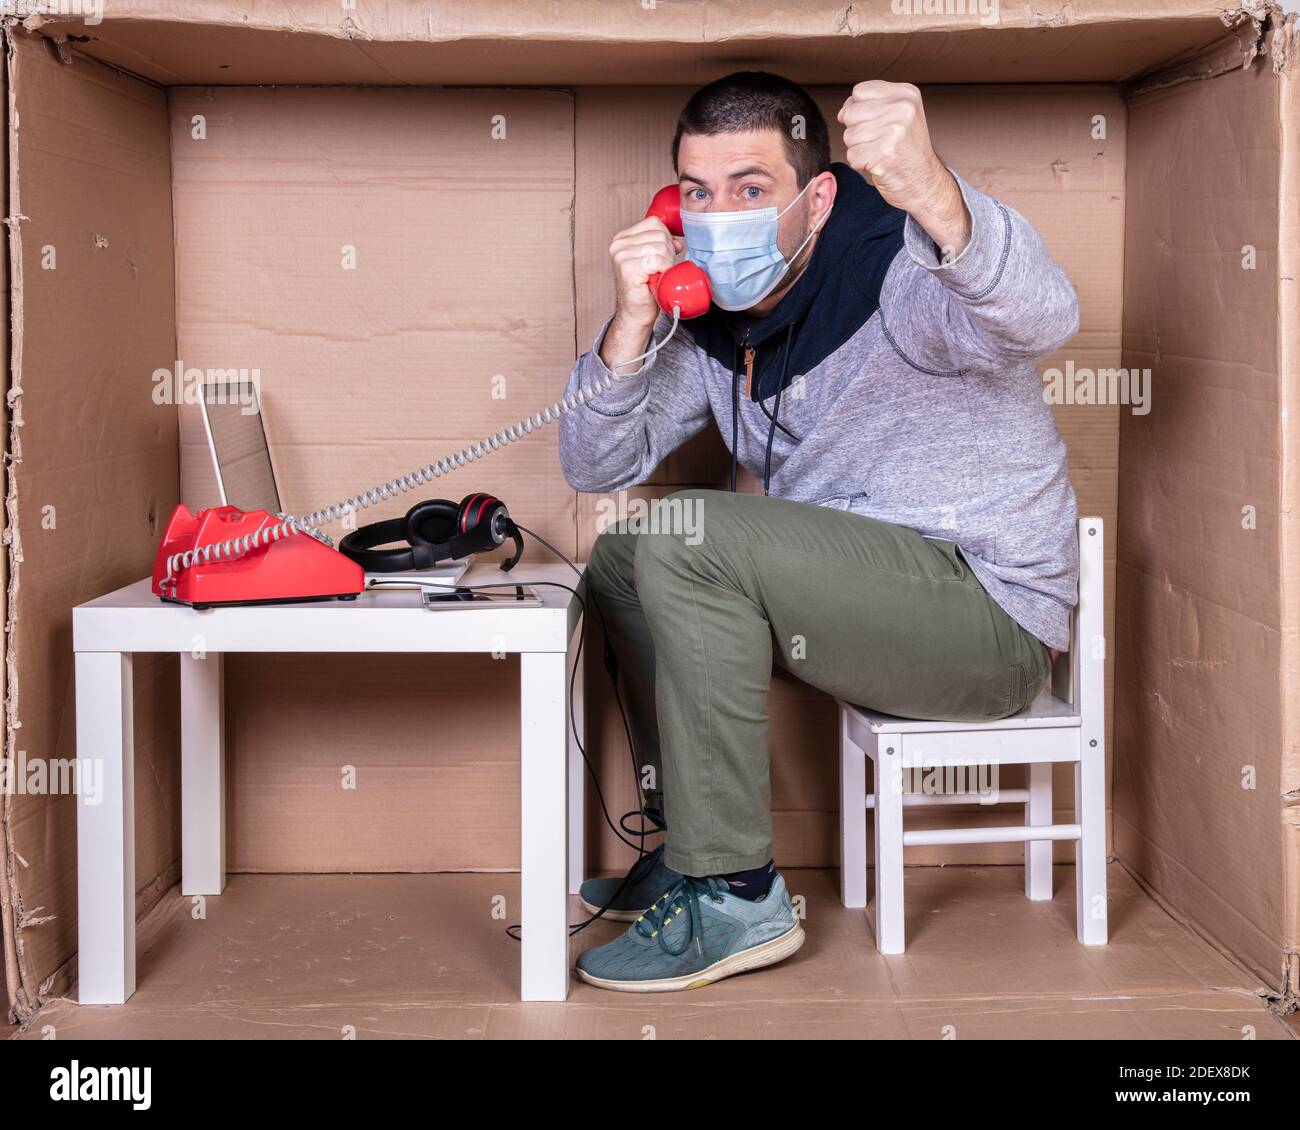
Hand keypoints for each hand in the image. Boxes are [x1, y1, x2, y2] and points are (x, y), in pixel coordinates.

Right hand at [609, 217, 683, 326]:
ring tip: (657, 275)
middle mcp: (619, 244)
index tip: (663, 256)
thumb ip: (661, 245)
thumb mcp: (653, 260)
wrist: (637, 313)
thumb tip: (677, 242)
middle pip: (659, 234)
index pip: (654, 223)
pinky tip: (657, 279)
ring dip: (666, 262)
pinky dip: (663, 269)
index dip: (666, 238)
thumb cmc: (645, 289)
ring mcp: (621, 255)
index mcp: (623, 238)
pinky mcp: (627, 268)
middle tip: (660, 270)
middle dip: (667, 252)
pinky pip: (656, 260)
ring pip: (660, 246)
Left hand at [838, 81, 969, 255]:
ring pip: (849, 136)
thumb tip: (841, 114)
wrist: (925, 183)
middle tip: (879, 141)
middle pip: (851, 113)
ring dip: (859, 149)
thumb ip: (868, 107)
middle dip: (857, 131)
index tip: (875, 123)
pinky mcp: (884, 154)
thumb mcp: (898, 117)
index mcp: (906, 94)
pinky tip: (878, 164)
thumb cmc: (907, 151)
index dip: (859, 109)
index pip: (859, 91)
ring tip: (879, 152)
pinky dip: (860, 164)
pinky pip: (852, 156)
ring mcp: (894, 131)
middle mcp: (902, 108)